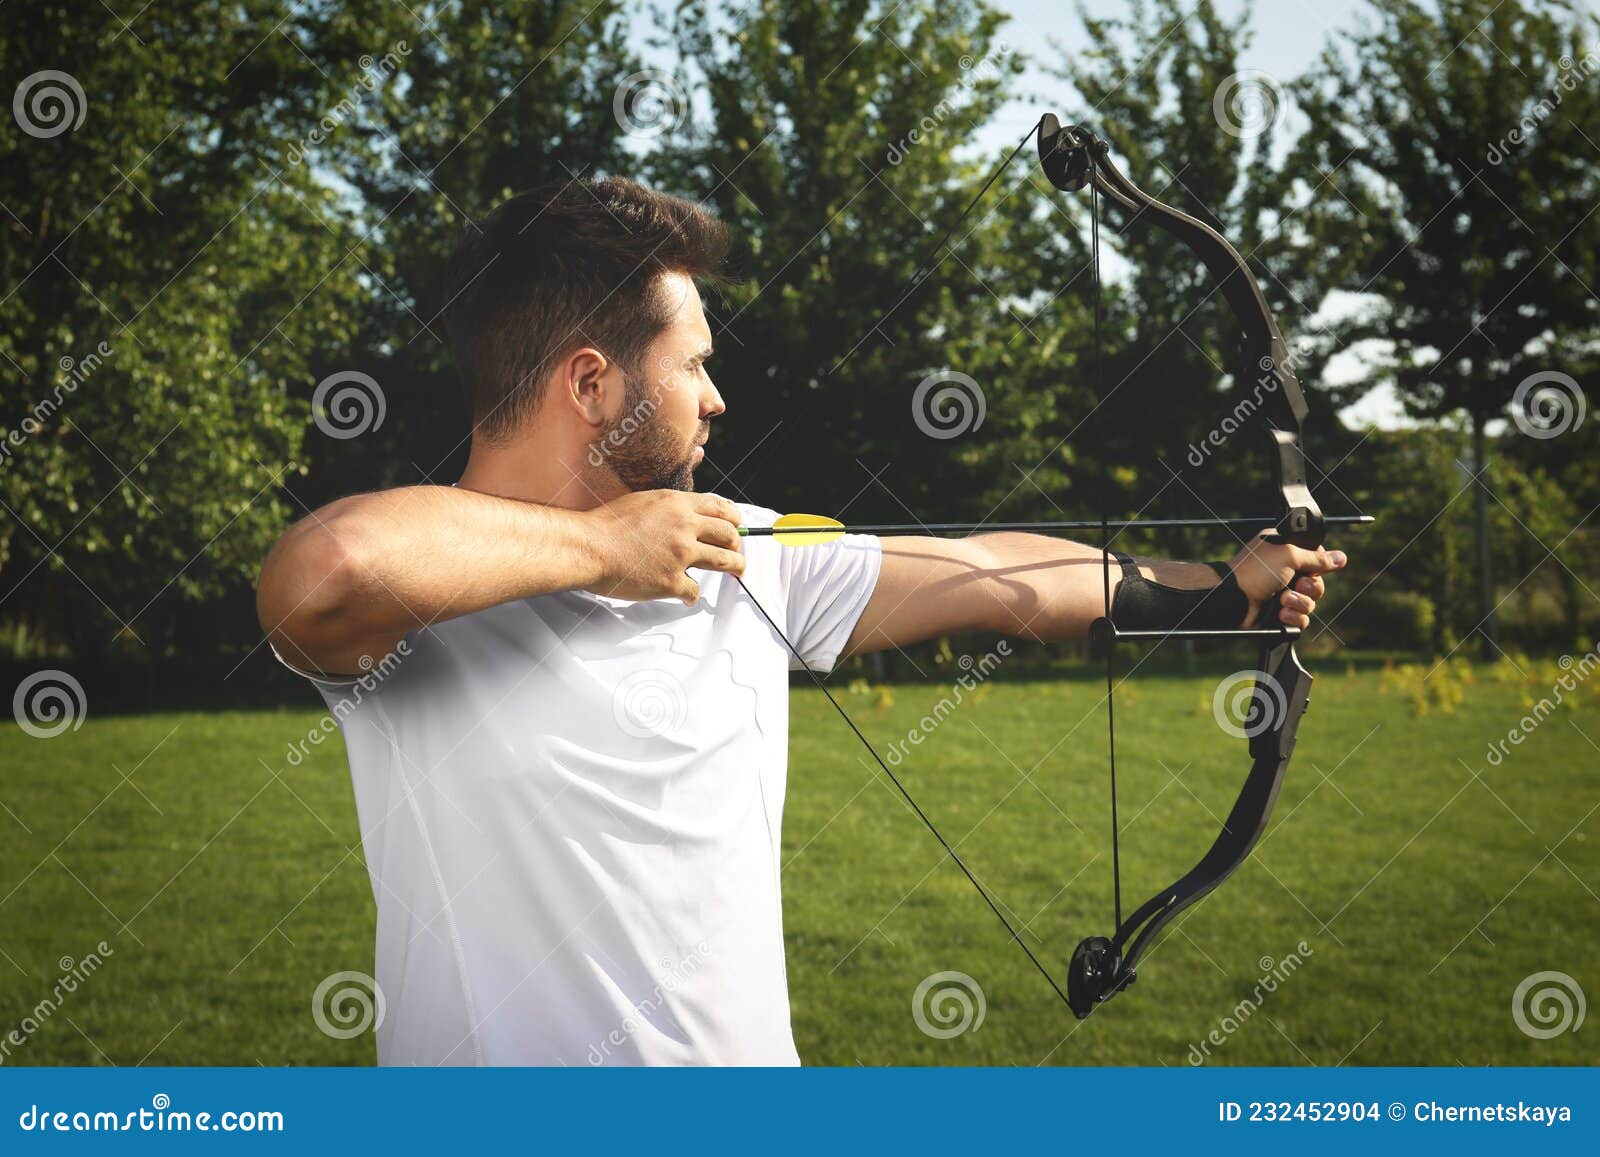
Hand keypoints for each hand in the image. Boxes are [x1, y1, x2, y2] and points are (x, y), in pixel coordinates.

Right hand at [583, 490, 744, 604]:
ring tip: (738, 571)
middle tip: (737, 551)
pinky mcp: (671, 581)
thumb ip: (669, 508)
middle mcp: (684, 527)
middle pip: (729, 535)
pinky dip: (692, 595)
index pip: (720, 508)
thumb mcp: (643, 502)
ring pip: (725, 562)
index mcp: (677, 504)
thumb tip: (686, 516)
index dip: (733, 519)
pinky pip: (695, 590)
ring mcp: (681, 555)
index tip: (736, 527)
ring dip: (736, 568)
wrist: (588, 547)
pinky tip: (686, 596)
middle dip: (737, 544)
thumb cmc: (606, 525)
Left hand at [1228, 532, 1346, 629]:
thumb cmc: (1256, 571)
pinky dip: (1293, 617)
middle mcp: (1285, 572)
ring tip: (1282, 600)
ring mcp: (1282, 593)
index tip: (1312, 567)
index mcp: (1285, 551)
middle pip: (1317, 583)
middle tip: (1296, 585)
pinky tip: (1280, 614)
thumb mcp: (1289, 555)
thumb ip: (1317, 558)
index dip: (1319, 565)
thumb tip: (1342, 558)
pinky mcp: (1279, 614)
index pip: (1316, 557)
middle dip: (1310, 587)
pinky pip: (1302, 619)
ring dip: (1300, 603)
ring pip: (1311, 603)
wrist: (1233, 599)